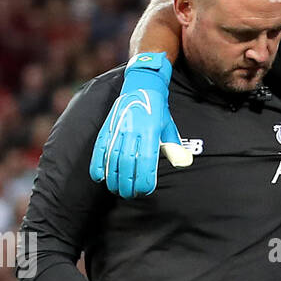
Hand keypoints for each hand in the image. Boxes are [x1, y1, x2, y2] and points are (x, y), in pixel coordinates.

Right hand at [89, 52, 191, 197]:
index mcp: (150, 130)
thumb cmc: (158, 111)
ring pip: (112, 158)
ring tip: (116, 190)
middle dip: (127, 183)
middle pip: (127, 162)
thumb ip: (174, 147)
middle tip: (129, 194)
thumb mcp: (169, 127)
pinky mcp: (107, 126)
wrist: (141, 85)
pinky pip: (100, 148)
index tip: (145, 190)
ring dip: (113, 177)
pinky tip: (99, 177)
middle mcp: (132, 129)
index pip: (146, 160)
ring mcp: (118, 128)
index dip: (144, 178)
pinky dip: (97, 163)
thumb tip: (183, 163)